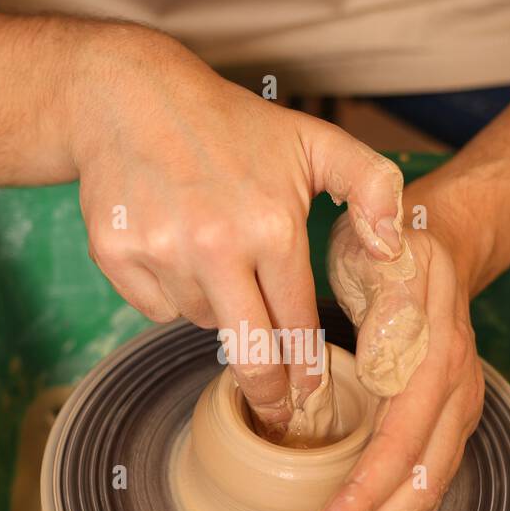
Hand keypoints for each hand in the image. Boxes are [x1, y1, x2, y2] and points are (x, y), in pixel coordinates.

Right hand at [71, 25, 404, 436]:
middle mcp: (216, 244)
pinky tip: (173, 249)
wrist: (130, 97)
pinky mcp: (117, 255)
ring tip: (214, 257)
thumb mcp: (314, 140)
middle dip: (268, 393)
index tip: (311, 394)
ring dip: (214, 310)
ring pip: (199, 323)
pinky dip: (168, 293)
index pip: (298, 324)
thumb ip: (373, 187)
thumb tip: (392, 248)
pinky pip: (154, 308)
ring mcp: (161, 252)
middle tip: (276, 412)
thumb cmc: (231, 125)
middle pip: (249, 352)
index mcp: (272, 226)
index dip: (306, 367)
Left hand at [287, 182, 487, 510]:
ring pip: (424, 499)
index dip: (359, 500)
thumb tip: (380, 321)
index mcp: (435, 363)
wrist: (439, 245)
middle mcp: (454, 397)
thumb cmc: (390, 248)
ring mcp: (456, 414)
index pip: (398, 449)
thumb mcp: (380, 246)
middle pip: (415, 488)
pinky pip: (430, 489)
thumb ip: (383, 282)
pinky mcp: (445, 426)